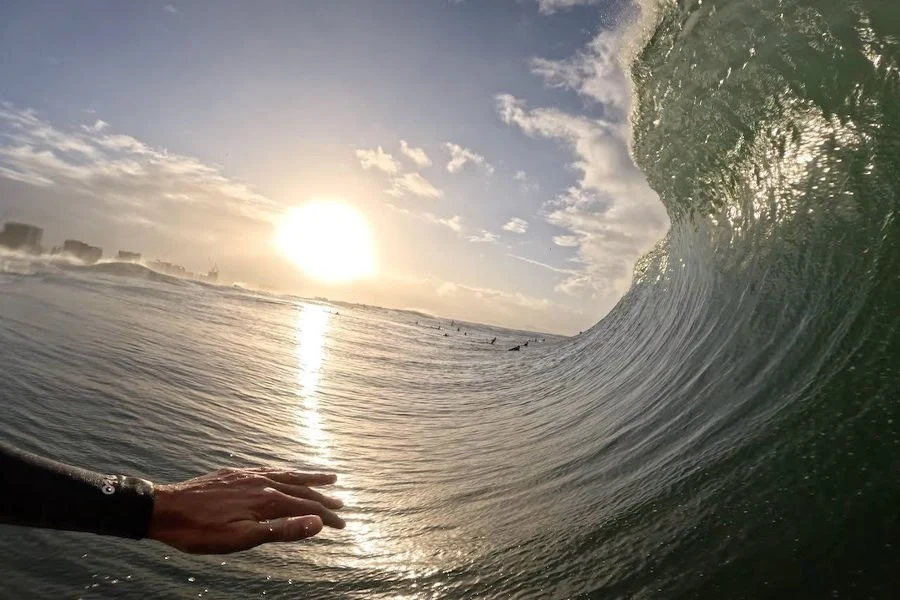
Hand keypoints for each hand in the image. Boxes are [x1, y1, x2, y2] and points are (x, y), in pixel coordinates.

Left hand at [147, 467, 345, 553]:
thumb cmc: (200, 531)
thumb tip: (316, 523)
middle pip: (300, 489)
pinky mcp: (236, 474)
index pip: (305, 508)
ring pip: (288, 474)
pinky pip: (271, 469)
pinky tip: (288, 473)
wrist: (164, 509)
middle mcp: (262, 482)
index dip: (326, 516)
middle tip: (343, 504)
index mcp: (266, 499)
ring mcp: (249, 475)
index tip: (343, 524)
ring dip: (310, 477)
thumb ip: (281, 530)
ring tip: (330, 477)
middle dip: (323, 498)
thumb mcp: (242, 539)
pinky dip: (288, 471)